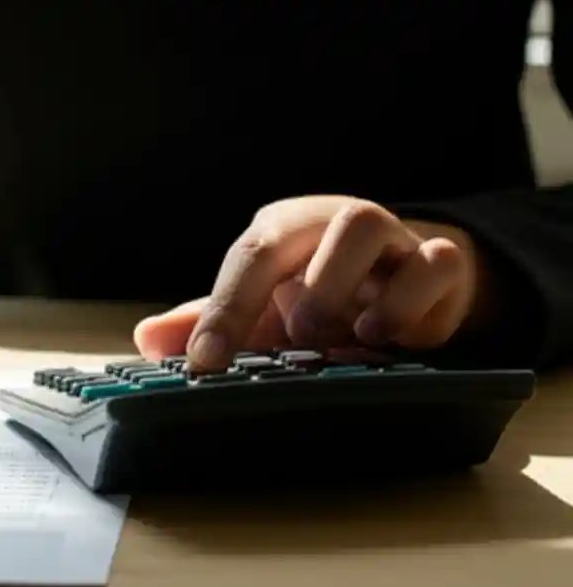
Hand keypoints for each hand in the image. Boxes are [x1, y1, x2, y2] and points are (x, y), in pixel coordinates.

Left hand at [134, 196, 488, 369]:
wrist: (392, 289)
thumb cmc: (310, 296)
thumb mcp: (258, 314)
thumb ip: (204, 325)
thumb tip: (145, 339)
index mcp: (283, 232)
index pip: (250, 257)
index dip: (225, 310)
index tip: (204, 363)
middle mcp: (332, 224)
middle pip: (313, 224)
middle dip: (308, 285)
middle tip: (301, 336)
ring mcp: (391, 240)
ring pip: (372, 224)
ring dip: (353, 286)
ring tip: (352, 336)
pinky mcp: (440, 266)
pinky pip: (437, 265)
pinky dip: (415, 305)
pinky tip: (396, 341)